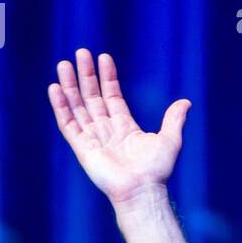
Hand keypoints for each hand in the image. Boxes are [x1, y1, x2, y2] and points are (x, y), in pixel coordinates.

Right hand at [47, 48, 191, 205]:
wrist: (142, 190)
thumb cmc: (157, 170)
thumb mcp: (169, 139)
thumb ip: (174, 119)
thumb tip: (186, 102)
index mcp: (124, 126)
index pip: (112, 95)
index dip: (107, 77)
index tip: (103, 57)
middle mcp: (106, 130)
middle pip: (92, 96)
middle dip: (86, 75)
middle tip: (81, 52)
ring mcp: (92, 138)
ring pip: (77, 106)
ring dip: (70, 85)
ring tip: (63, 64)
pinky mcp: (81, 147)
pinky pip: (67, 123)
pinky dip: (61, 106)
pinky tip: (55, 88)